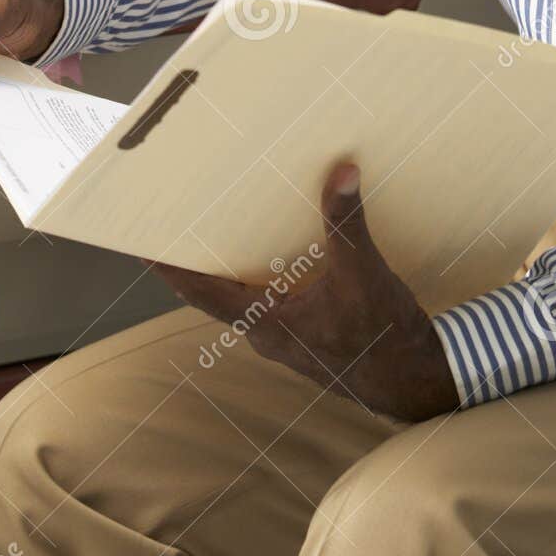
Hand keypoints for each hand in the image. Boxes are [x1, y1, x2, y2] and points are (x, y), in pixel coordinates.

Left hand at [155, 160, 458, 421]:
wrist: (415, 383)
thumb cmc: (382, 337)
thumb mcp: (364, 274)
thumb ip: (346, 223)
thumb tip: (341, 172)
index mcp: (268, 322)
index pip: (202, 293)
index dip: (170, 268)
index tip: (140, 244)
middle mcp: (268, 334)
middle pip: (217, 293)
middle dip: (200, 259)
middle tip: (181, 221)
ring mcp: (287, 339)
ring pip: (246, 298)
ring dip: (234, 268)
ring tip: (225, 227)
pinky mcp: (307, 336)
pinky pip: (272, 302)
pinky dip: (266, 277)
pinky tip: (282, 254)